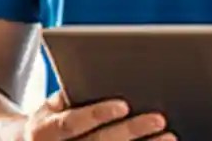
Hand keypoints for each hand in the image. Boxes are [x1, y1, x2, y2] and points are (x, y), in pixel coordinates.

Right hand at [17, 92, 174, 140]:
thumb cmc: (52, 119)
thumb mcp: (52, 106)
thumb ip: (74, 94)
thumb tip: (105, 77)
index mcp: (43, 131)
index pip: (71, 123)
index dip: (96, 114)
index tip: (124, 104)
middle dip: (130, 131)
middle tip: (159, 119)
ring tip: (169, 137)